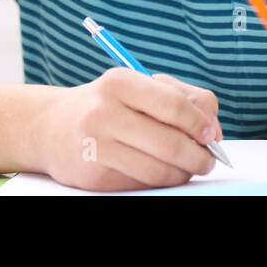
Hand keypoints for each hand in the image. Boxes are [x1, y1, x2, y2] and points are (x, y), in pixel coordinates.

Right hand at [39, 68, 222, 190]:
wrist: (53, 127)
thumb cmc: (109, 103)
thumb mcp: (141, 86)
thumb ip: (183, 98)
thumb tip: (213, 129)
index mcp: (119, 82)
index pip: (173, 105)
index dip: (199, 123)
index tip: (212, 135)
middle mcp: (103, 113)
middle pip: (169, 143)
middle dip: (199, 156)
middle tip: (209, 160)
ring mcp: (96, 146)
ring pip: (158, 170)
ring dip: (183, 174)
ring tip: (188, 168)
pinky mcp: (93, 176)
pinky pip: (141, 185)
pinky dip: (160, 181)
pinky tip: (161, 172)